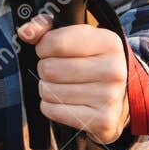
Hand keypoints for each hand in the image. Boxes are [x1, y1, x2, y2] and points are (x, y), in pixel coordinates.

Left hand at [16, 14, 127, 144]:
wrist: (122, 96)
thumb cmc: (92, 61)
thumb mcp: (78, 37)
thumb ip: (47, 28)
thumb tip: (26, 33)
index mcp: (108, 43)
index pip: (56, 43)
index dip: (43, 46)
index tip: (48, 50)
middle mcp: (113, 70)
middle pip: (49, 69)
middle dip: (45, 69)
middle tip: (57, 70)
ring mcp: (109, 97)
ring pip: (48, 91)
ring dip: (48, 88)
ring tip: (62, 85)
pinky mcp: (102, 121)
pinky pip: (52, 111)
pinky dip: (51, 107)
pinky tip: (66, 101)